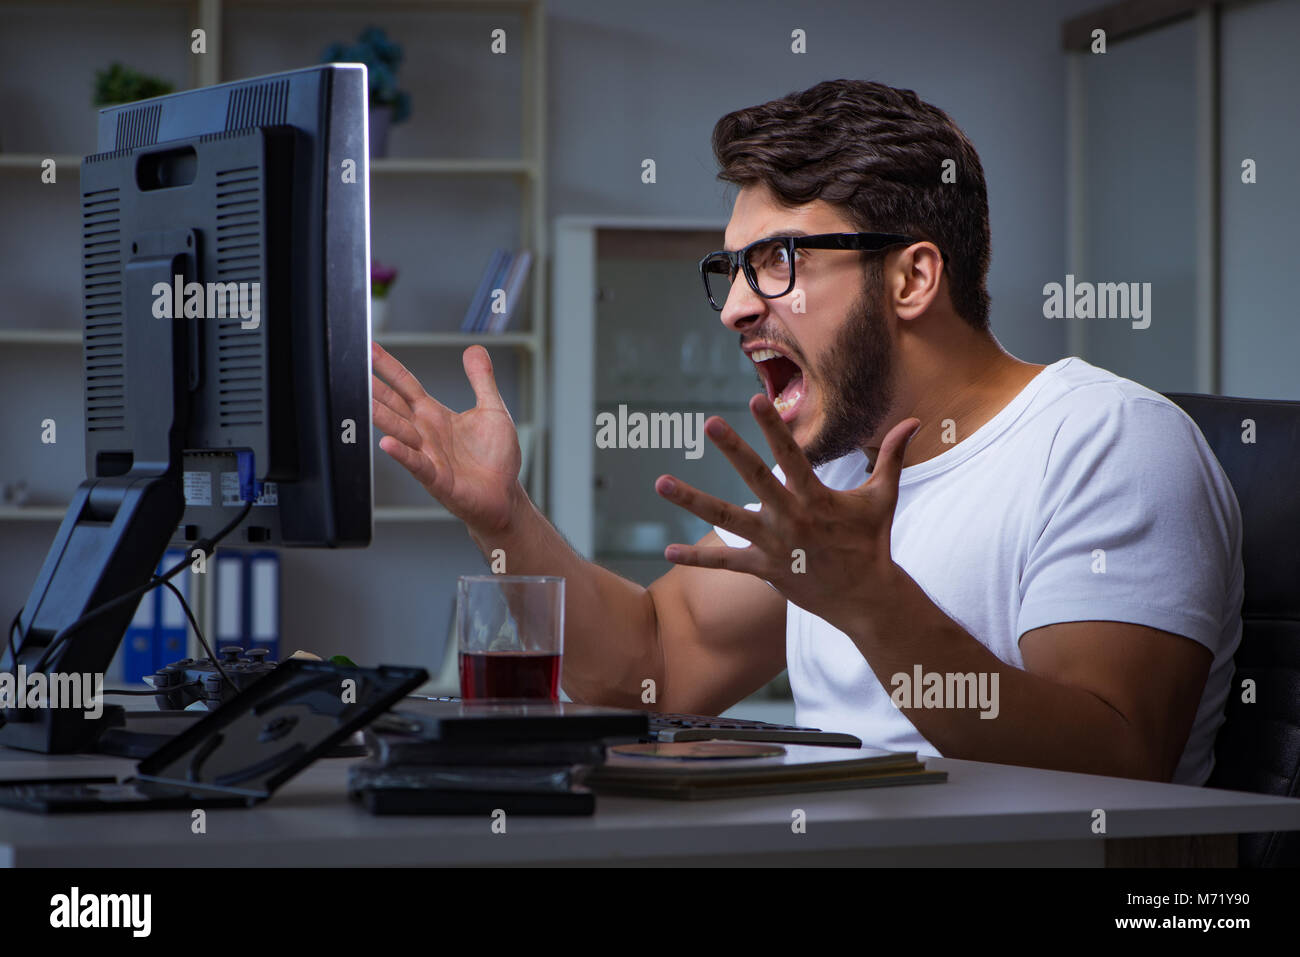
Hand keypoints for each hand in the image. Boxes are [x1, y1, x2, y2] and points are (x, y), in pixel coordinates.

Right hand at [372, 342, 522, 533]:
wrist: (504, 495)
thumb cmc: (496, 458)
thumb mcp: (493, 410)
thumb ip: (482, 380)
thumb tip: (475, 349)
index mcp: (435, 415)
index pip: (406, 385)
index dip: (389, 367)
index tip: (370, 348)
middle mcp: (425, 433)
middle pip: (393, 404)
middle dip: (374, 387)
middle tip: (352, 369)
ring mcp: (427, 454)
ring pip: (399, 431)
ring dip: (381, 416)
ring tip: (363, 400)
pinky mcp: (436, 477)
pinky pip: (416, 463)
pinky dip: (402, 454)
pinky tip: (387, 444)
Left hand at [654, 393, 919, 636]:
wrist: (866, 598)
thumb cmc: (872, 543)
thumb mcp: (883, 497)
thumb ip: (891, 456)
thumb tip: (917, 422)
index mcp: (816, 497)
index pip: (791, 455)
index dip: (773, 428)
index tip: (755, 401)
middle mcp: (791, 518)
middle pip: (756, 478)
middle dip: (733, 450)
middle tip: (708, 424)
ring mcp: (775, 545)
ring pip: (727, 519)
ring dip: (693, 500)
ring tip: (661, 482)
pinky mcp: (764, 568)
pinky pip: (725, 563)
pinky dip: (697, 559)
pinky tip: (668, 552)